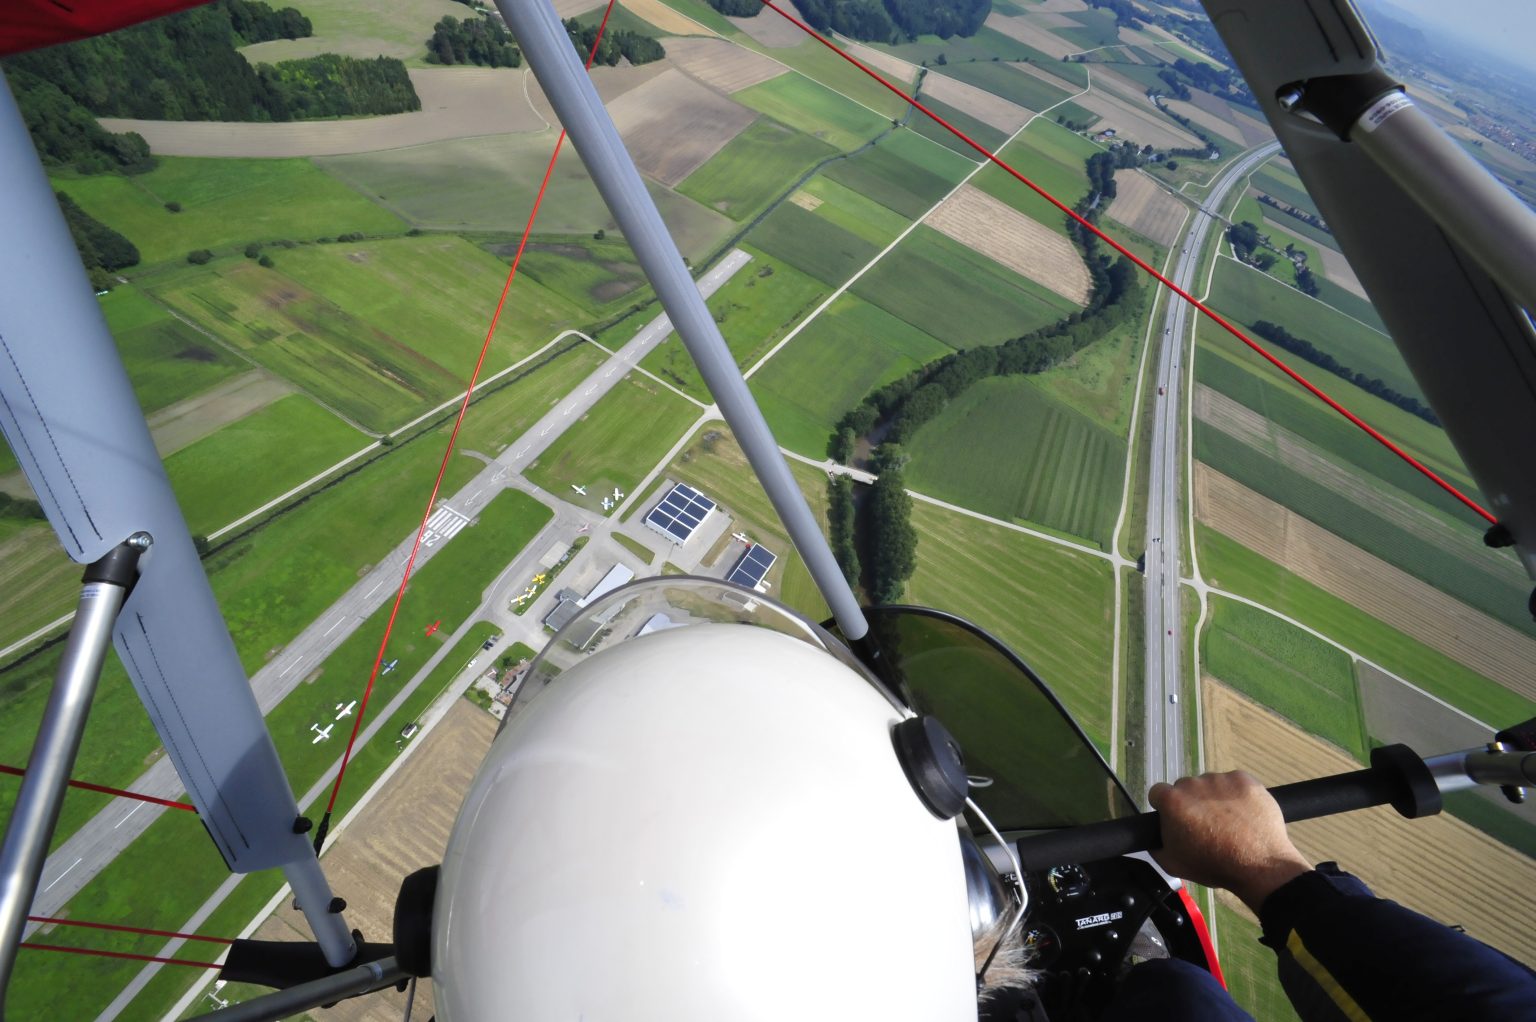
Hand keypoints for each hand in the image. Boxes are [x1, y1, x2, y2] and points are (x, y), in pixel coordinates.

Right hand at [1148, 771, 1311, 912]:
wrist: (1259, 865)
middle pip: (1186, 787)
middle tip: (1206, 825)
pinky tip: (1244, 814)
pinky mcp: (1244, 779)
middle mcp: (1193, 783)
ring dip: (1215, 798)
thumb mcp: (1172, 864)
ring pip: (1212, 785)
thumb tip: (1153, 836)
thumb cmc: (1213, 865)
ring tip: (1230, 822)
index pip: (1158, 793)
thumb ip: (1155, 845)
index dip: (1166, 808)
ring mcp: (1220, 779)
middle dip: (1192, 802)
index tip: (1178, 821)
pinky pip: (1235, 782)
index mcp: (1172, 801)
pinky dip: (1237, 794)